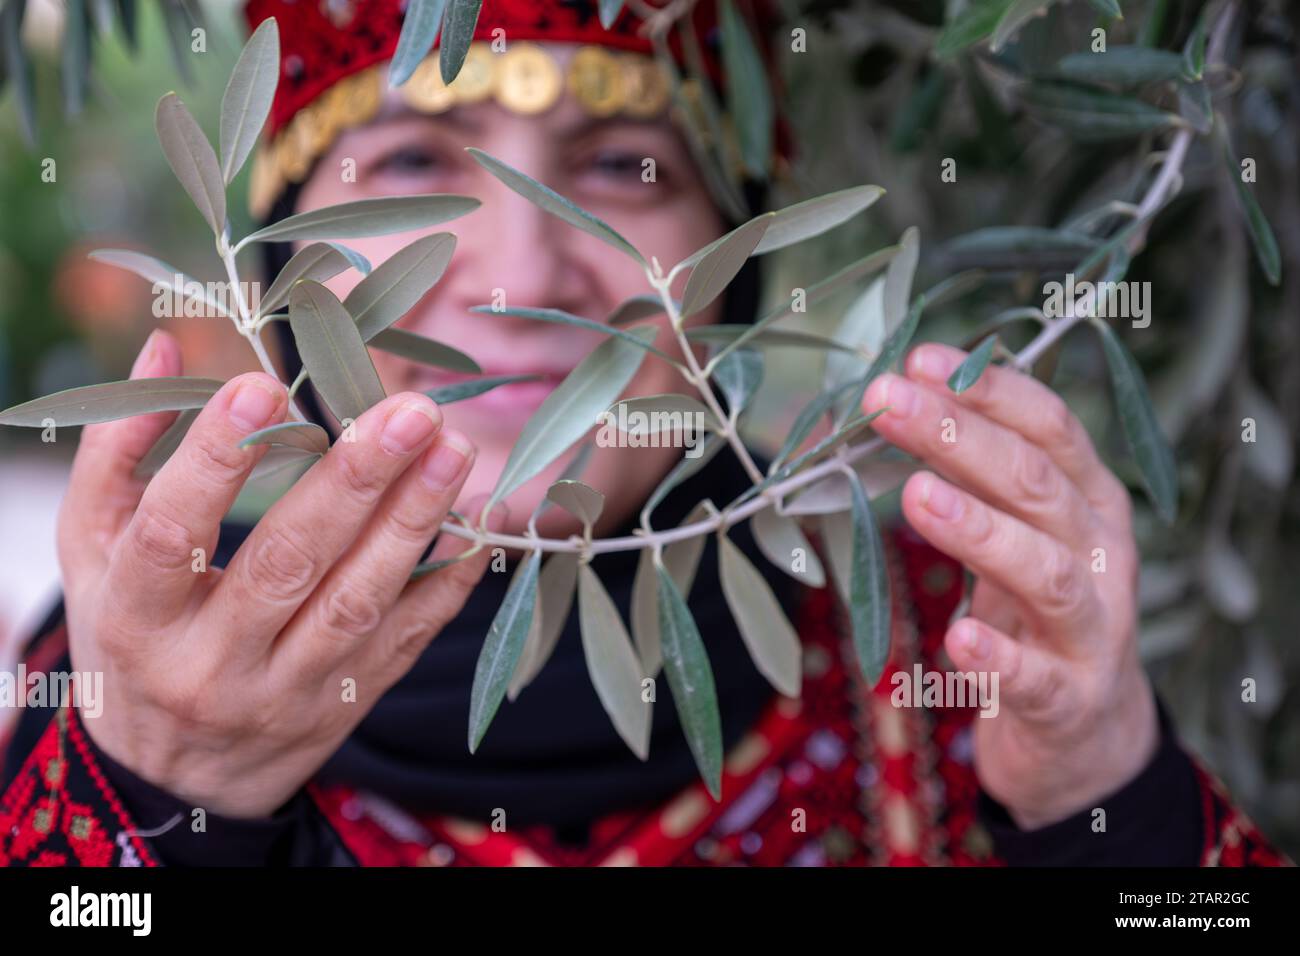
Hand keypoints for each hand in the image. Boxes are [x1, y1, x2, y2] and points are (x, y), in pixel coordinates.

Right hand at [58, 330, 498, 817]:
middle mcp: (214, 664)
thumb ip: (118, 452)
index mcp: (138, 619)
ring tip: (453, 449)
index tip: (263, 384)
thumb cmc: (134, 641)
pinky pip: (409, 639)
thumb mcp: (94, 556)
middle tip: (410, 410)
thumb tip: (166, 342)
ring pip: (360, 602)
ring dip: (414, 521)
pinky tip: (478, 523)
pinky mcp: (348, 703)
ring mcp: (290, 691)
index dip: (214, 460)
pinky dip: (449, 581)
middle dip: (356, 480)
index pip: (172, 535)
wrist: (179, 778)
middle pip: (289, 565)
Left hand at [863, 343, 1157, 828]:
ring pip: (1046, 570)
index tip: (918, 360)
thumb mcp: (1013, 534)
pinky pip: (1035, 677)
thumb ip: (969, 479)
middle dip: (959, 436)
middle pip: (1037, 483)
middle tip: (887, 404)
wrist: (1085, 731)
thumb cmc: (1033, 612)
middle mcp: (1102, 552)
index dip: (987, 389)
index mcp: (1088, 500)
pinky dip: (998, 658)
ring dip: (980, 529)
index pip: (1049, 425)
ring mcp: (1094, 628)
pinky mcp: (1071, 698)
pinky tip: (958, 638)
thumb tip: (885, 409)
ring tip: (917, 497)